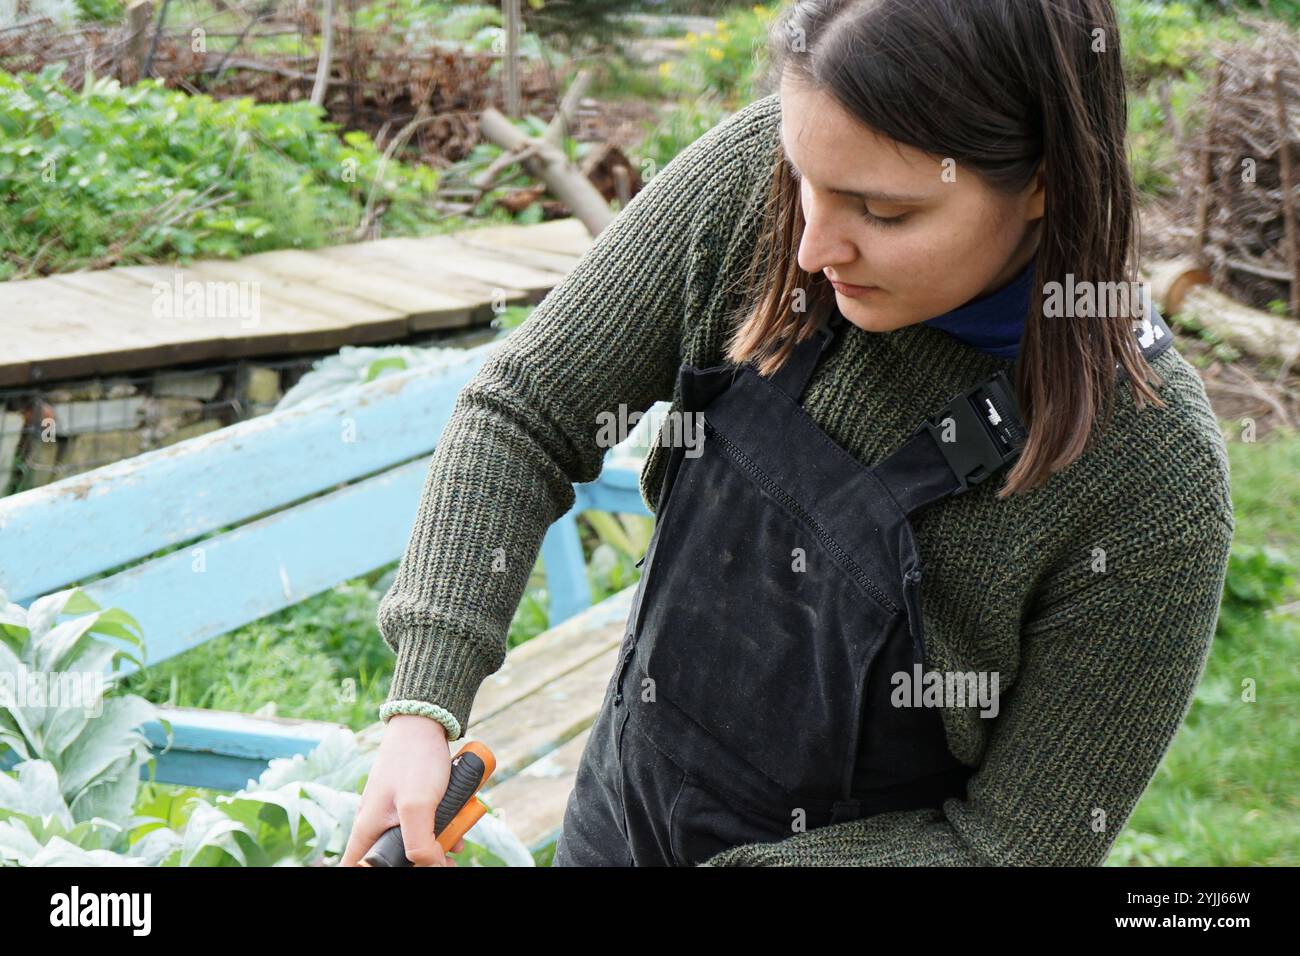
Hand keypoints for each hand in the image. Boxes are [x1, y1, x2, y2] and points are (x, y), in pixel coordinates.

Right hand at [340, 714, 466, 866]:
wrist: (425, 723)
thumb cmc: (415, 760)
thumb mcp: (418, 805)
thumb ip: (420, 843)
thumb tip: (432, 867)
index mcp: (367, 829)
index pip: (353, 865)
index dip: (370, 872)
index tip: (402, 868)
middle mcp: (376, 823)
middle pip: (393, 858)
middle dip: (420, 861)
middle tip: (443, 858)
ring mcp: (393, 811)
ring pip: (414, 842)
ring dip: (437, 843)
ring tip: (456, 839)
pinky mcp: (410, 801)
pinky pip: (425, 824)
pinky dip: (443, 826)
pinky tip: (459, 821)